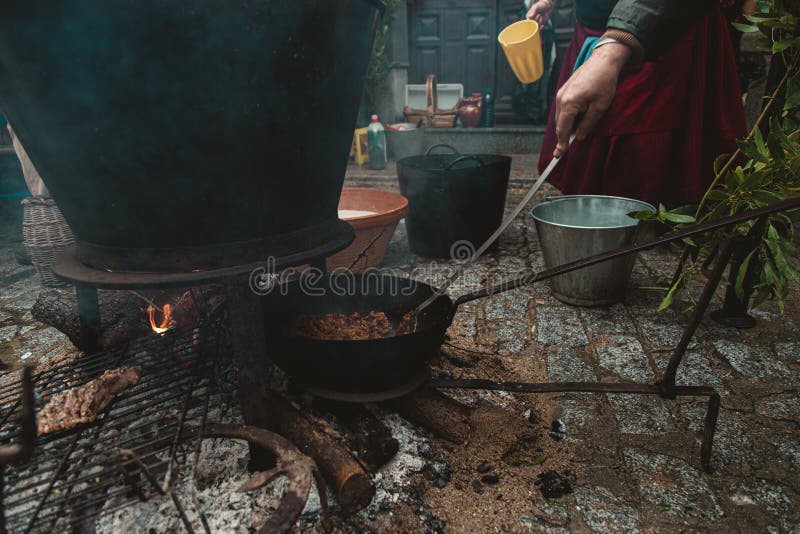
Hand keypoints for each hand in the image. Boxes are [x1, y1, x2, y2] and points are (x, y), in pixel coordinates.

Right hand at [525, 0, 552, 26]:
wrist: (547, 7)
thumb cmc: (540, 6)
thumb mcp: (536, 7)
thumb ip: (533, 11)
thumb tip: (529, 17)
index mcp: (528, 16)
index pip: (527, 22)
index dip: (531, 20)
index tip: (536, 15)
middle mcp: (531, 21)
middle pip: (531, 25)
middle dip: (536, 21)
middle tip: (539, 15)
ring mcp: (535, 23)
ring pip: (535, 27)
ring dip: (539, 22)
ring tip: (541, 16)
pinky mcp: (539, 25)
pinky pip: (539, 29)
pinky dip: (541, 28)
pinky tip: (542, 25)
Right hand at [553, 42, 630, 156]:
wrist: (604, 60)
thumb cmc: (604, 81)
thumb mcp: (600, 107)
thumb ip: (588, 124)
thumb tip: (579, 137)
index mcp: (569, 103)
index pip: (563, 129)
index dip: (562, 144)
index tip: (559, 155)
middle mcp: (561, 98)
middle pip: (560, 124)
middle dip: (563, 137)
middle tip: (564, 150)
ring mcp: (561, 93)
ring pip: (561, 117)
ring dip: (567, 126)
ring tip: (578, 131)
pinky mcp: (564, 90)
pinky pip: (563, 108)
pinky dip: (568, 117)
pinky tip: (578, 118)